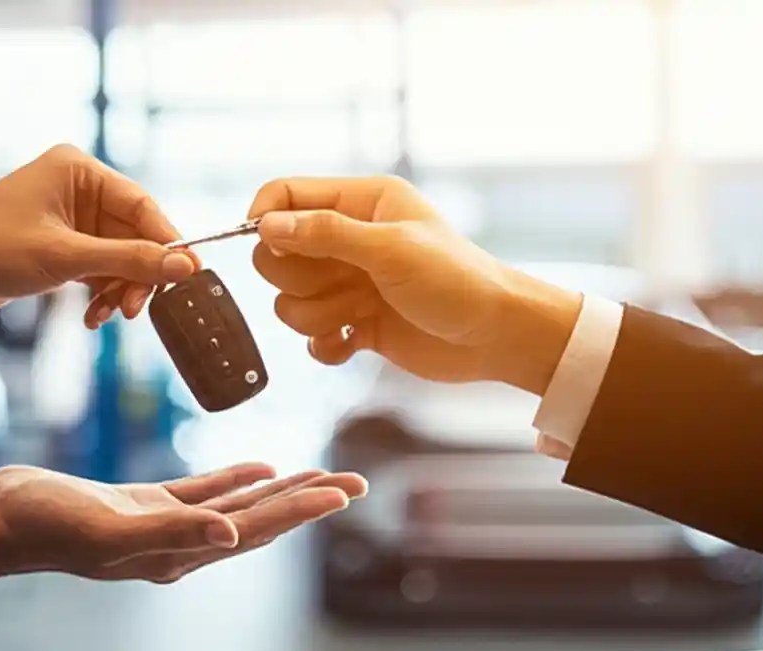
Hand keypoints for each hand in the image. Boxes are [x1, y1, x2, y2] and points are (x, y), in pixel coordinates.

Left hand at [0, 143, 194, 319]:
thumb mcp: (65, 258)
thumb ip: (128, 261)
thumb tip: (184, 267)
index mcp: (78, 170)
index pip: (142, 205)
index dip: (168, 242)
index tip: (189, 275)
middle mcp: (75, 189)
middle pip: (133, 234)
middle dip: (138, 274)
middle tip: (137, 308)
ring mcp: (66, 219)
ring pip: (117, 257)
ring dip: (119, 289)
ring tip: (110, 315)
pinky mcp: (56, 247)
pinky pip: (97, 269)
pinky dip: (100, 293)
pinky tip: (93, 316)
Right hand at [0, 463, 366, 583]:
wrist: (0, 517)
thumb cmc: (45, 525)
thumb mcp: (108, 528)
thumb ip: (171, 531)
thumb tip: (231, 532)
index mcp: (177, 555)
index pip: (255, 530)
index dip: (300, 510)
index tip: (343, 491)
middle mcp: (180, 546)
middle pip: (260, 521)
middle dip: (308, 501)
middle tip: (355, 482)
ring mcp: (164, 525)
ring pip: (238, 505)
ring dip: (280, 490)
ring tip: (322, 474)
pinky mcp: (144, 505)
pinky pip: (203, 490)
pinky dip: (235, 478)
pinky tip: (260, 467)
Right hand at [248, 176, 581, 393]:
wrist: (498, 337)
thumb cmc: (456, 281)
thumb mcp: (390, 249)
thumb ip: (325, 234)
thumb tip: (266, 225)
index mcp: (361, 203)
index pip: (287, 195)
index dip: (265, 219)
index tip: (264, 244)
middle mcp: (351, 240)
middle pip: (278, 254)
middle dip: (297, 278)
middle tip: (339, 284)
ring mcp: (351, 284)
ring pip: (290, 300)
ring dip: (315, 315)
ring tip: (357, 314)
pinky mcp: (357, 324)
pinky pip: (312, 336)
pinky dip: (325, 344)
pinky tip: (354, 341)